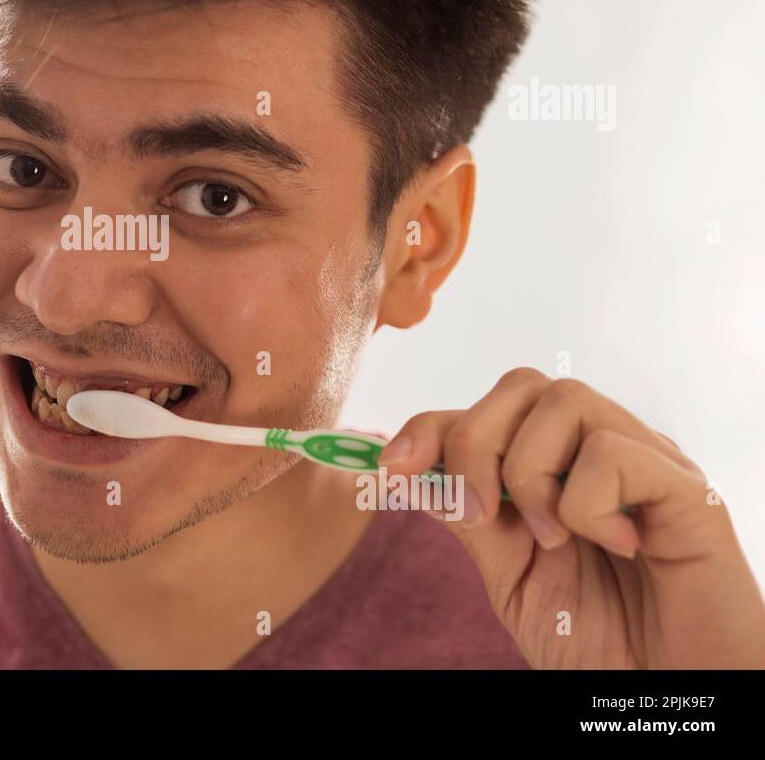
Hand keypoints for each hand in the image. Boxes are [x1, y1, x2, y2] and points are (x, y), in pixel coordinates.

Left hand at [378, 367, 764, 667]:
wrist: (671, 692)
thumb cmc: (602, 640)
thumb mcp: (513, 577)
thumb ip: (469, 520)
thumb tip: (405, 470)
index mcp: (557, 467)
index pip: (486, 410)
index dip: (430, 426)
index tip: (389, 466)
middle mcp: (601, 451)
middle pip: (521, 386)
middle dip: (475, 442)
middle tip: (481, 515)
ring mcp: (647, 463)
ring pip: (564, 401)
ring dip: (531, 473)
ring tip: (554, 539)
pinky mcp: (688, 490)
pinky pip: (614, 452)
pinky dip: (587, 504)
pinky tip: (614, 549)